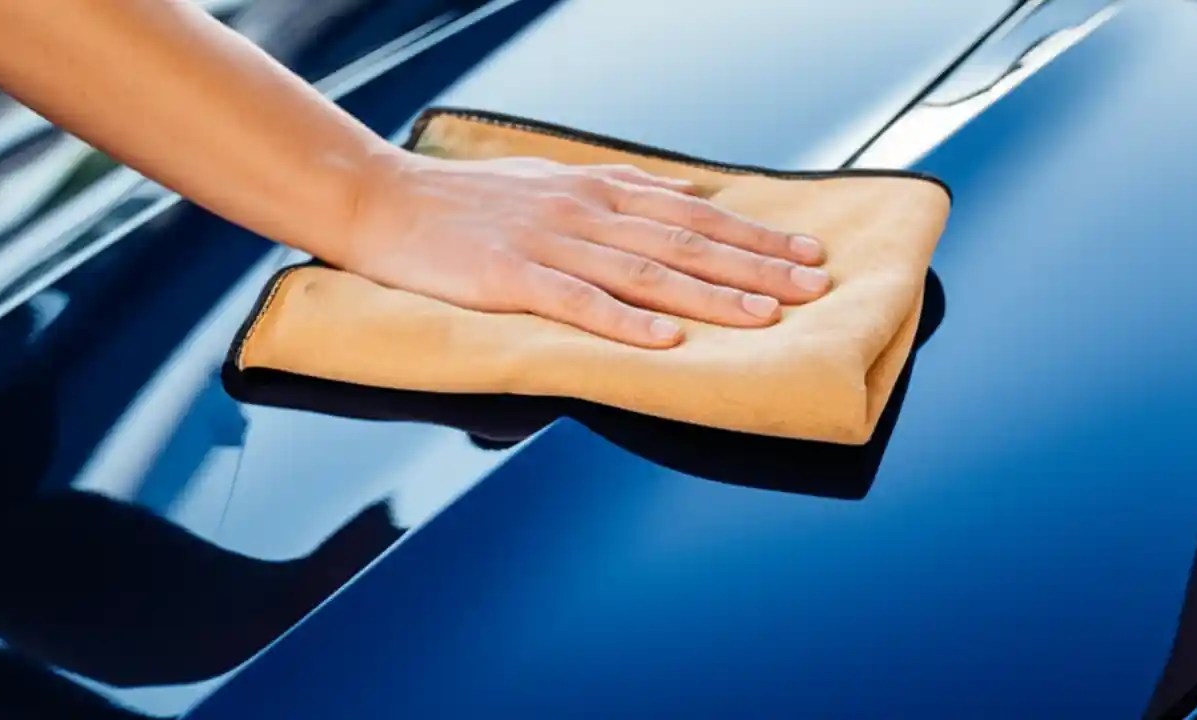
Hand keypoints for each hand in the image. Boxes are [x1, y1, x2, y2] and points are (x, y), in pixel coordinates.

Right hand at [339, 150, 830, 347]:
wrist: (386, 202)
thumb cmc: (472, 200)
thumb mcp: (555, 177)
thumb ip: (622, 188)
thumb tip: (689, 194)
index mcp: (597, 191)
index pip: (693, 216)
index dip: (754, 237)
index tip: (805, 253)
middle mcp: (584, 213)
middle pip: (684, 243)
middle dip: (753, 267)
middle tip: (810, 287)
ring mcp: (548, 244)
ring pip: (644, 273)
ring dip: (709, 295)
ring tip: (763, 316)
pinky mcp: (510, 278)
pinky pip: (577, 302)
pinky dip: (626, 322)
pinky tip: (668, 339)